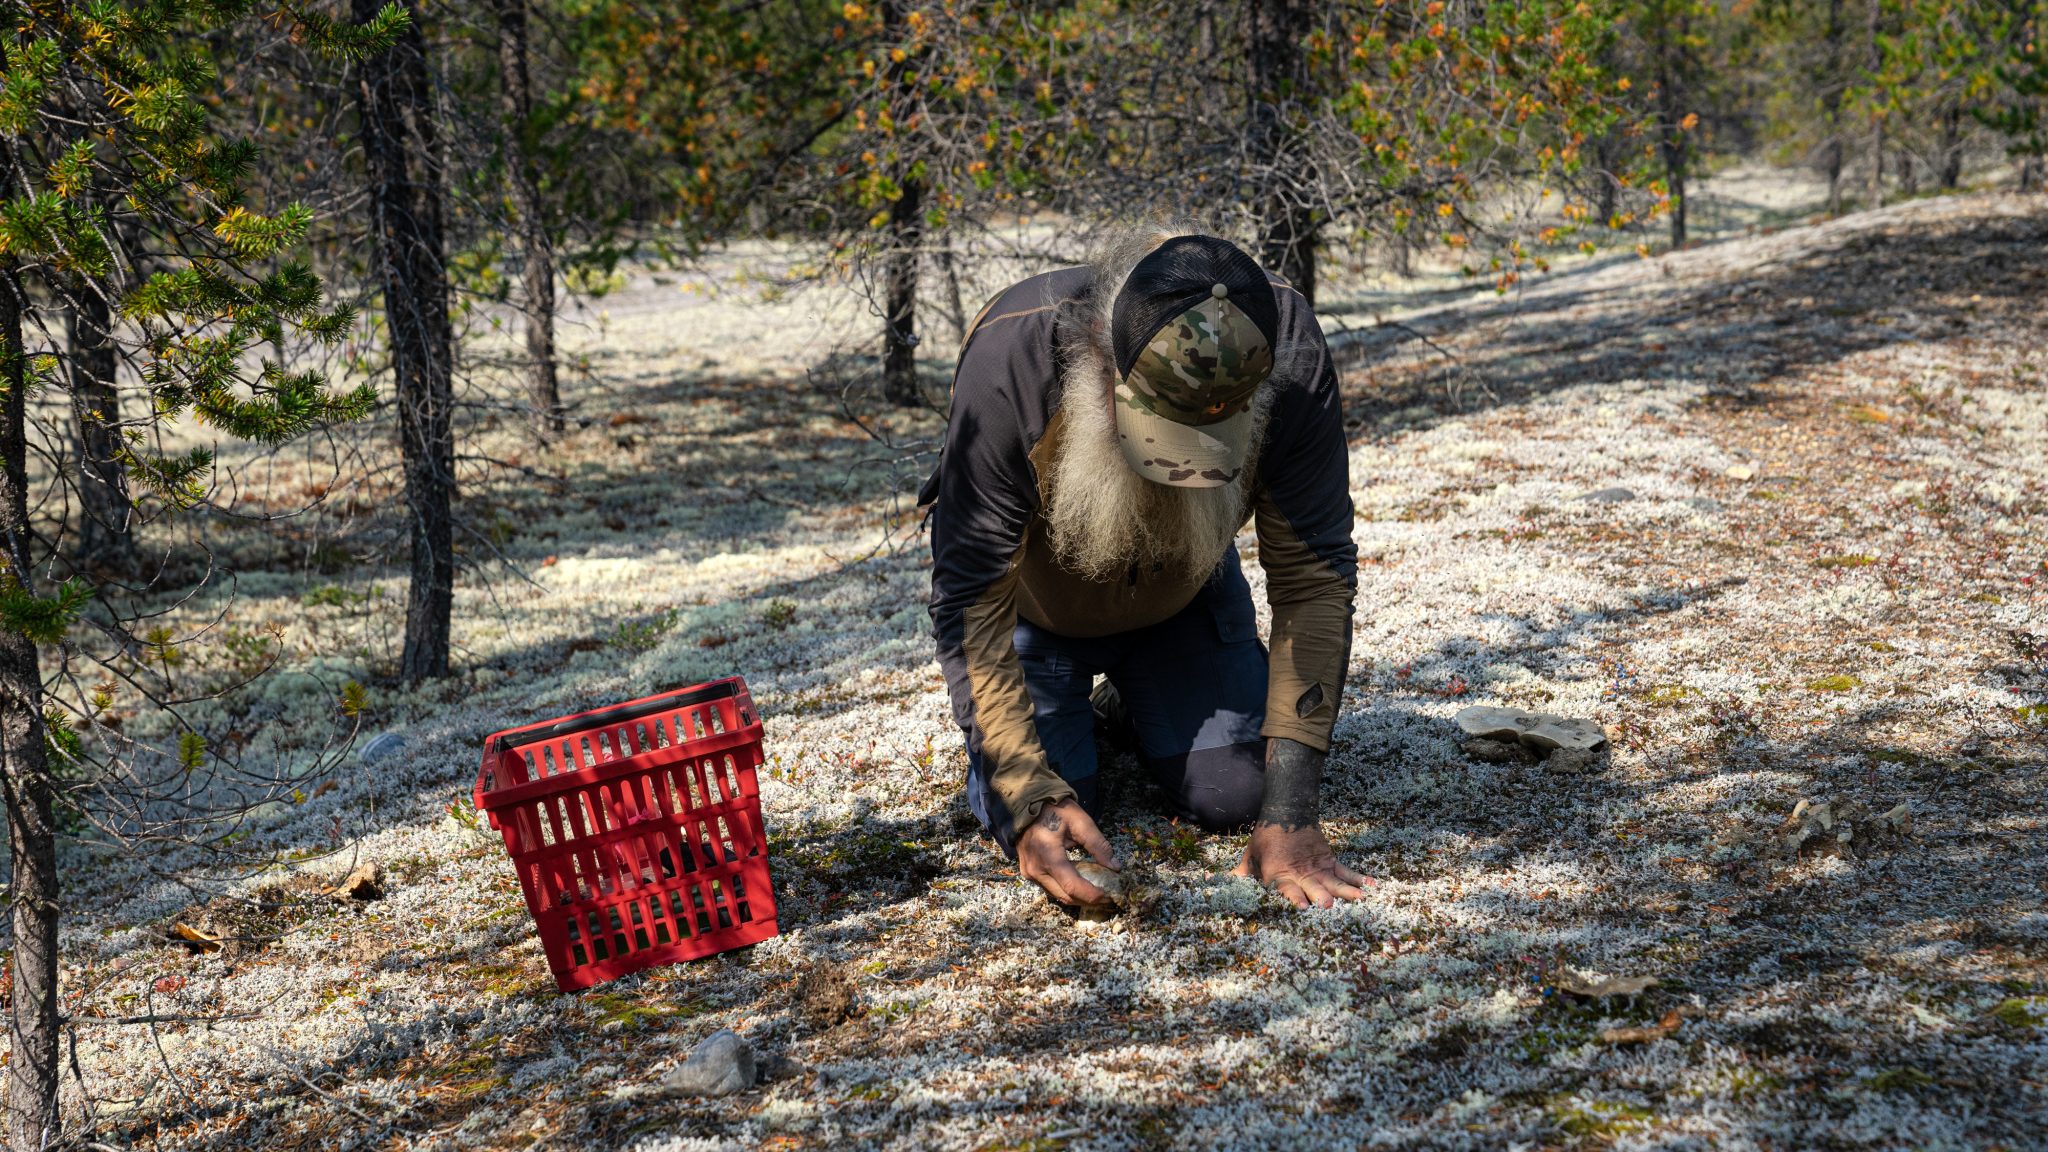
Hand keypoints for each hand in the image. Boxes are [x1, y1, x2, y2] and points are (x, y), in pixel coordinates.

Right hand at [1015, 798, 1118, 906]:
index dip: (1092, 895)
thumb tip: (1115, 867)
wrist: (1027, 803)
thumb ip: (1098, 845)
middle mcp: (1036, 869)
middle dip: (1088, 900)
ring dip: (1078, 897)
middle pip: (1065, 896)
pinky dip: (1066, 889)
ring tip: (1096, 892)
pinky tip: (1080, 883)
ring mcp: (1030, 873)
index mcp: (1048, 855)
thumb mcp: (1080, 822)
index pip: (1072, 886)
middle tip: (1107, 897)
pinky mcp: (1028, 872)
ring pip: (1057, 895)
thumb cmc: (1054, 809)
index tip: (1109, 896)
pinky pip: (1050, 887)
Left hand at [1233, 822, 1371, 908]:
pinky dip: (1359, 878)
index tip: (1302, 906)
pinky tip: (1371, 887)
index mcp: (1279, 874)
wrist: (1286, 813)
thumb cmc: (1264, 840)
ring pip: (1333, 880)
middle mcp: (1300, 872)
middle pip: (1312, 886)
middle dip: (1321, 896)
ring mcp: (1317, 866)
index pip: (1287, 888)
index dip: (1294, 897)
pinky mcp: (1329, 860)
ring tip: (1359, 899)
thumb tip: (1212, 885)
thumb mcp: (1250, 857)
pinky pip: (1345, 871)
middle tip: (1328, 905)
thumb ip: (1239, 876)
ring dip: (1346, 890)